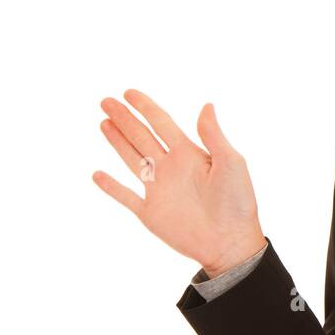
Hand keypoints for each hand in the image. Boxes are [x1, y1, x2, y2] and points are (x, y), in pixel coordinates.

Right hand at [92, 89, 265, 277]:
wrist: (230, 241)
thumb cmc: (237, 202)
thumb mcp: (230, 163)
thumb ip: (213, 136)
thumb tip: (206, 105)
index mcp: (189, 154)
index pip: (162, 124)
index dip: (146, 107)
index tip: (129, 93)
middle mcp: (171, 168)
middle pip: (142, 137)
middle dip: (124, 119)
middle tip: (106, 101)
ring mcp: (159, 190)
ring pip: (131, 159)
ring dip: (117, 142)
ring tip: (103, 123)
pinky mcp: (150, 213)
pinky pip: (125, 196)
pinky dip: (111, 186)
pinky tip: (97, 174)